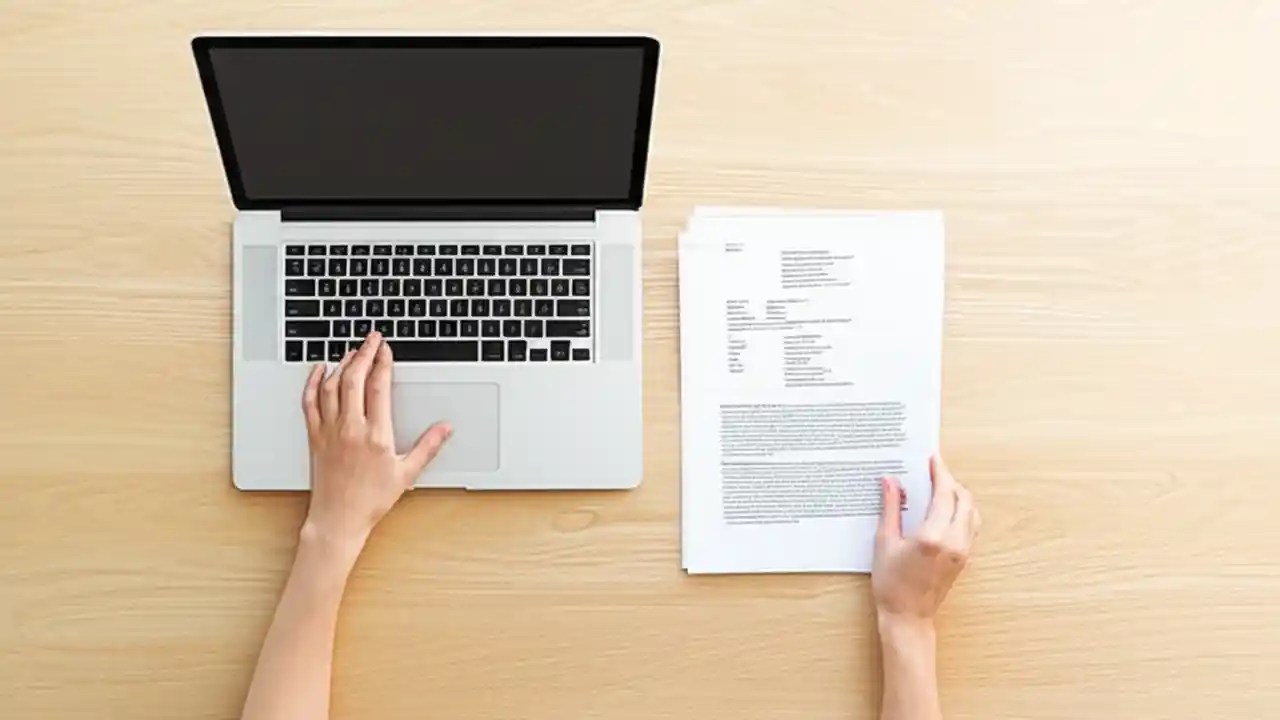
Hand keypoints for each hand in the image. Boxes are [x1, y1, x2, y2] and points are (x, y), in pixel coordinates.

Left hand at [300, 332, 450, 565]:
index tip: (387, 350)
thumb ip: (428, 446)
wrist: (338, 519)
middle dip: (363, 353)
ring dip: (342, 364)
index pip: (378, 387)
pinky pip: (310, 402)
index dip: (382, 363)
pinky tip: (320, 370)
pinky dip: (314, 382)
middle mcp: (350, 428)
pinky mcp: (314, 437)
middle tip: (372, 339)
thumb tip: (445, 428)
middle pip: (353, 378)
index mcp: (375, 435)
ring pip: (332, 386)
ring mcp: (329, 431)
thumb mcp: (407, 473)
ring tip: (353, 351)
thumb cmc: (370, 500)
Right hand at [872, 454, 979, 626]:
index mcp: (933, 536)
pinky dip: (963, 511)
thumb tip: (892, 482)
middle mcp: (954, 542)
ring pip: (972, 511)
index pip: (944, 493)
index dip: (939, 473)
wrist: (907, 617)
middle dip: (950, 481)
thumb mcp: (885, 543)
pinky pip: (971, 526)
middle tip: (933, 471)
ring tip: (940, 488)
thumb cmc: (892, 585)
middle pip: (963, 498)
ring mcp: (963, 551)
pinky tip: (947, 509)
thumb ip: (891, 508)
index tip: (933, 460)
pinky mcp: (965, 558)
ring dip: (959, 495)